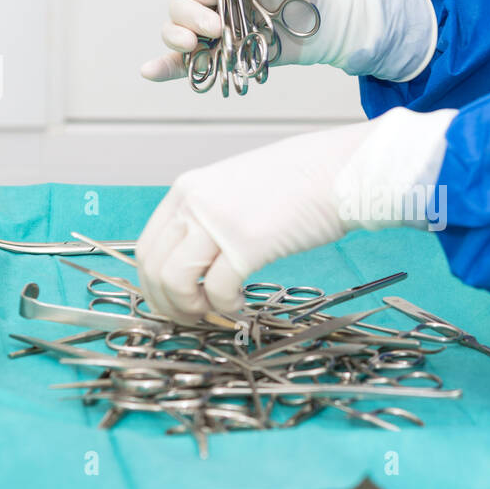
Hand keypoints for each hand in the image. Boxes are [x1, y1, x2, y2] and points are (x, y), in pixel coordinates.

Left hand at [135, 107, 457, 319]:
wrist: (342, 169)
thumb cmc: (302, 178)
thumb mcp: (240, 186)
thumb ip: (212, 214)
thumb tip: (201, 257)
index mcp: (189, 189)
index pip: (147, 246)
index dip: (154, 284)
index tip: (173, 302)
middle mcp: (194, 203)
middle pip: (153, 268)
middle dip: (165, 304)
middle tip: (189, 320)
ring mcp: (218, 223)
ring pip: (175, 282)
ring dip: (189, 309)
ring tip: (213, 316)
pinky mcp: (247, 245)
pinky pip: (219, 291)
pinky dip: (226, 309)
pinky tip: (241, 308)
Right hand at [140, 0, 437, 83]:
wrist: (319, 19)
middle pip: (176, 4)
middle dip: (192, 15)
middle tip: (220, 25)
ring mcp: (207, 29)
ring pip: (174, 31)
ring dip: (181, 37)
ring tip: (209, 40)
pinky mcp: (214, 55)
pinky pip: (180, 62)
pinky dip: (163, 67)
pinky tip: (150, 71)